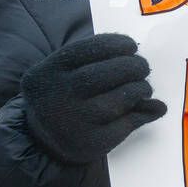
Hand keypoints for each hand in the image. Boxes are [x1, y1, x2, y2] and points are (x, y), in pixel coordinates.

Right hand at [20, 33, 166, 164]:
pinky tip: (146, 107)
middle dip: (132, 66)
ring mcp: (76, 121)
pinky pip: (128, 123)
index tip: (130, 46)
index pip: (88, 50)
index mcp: (48, 73)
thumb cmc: (62, 100)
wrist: (41, 142)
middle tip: (142, 67)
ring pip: (121, 99)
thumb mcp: (63, 76)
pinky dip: (143, 112)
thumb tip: (141, 64)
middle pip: (106, 73)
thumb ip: (95, 64)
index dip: (115, 44)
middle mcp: (60, 96)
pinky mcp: (94, 142)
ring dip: (140, 89)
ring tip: (143, 88)